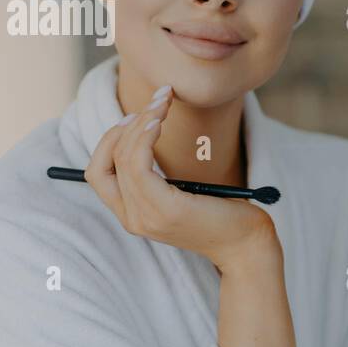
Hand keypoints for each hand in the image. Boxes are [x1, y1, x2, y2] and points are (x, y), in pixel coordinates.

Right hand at [85, 86, 275, 271]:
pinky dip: (144, 139)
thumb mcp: (184, 195)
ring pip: (122, 158)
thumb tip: (147, 133)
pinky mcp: (166, 210)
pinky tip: (158, 122)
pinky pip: (138, 166)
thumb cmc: (223, 215)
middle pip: (105, 162)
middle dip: (126, 125)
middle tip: (155, 101)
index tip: (134, 117)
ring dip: (140, 123)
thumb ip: (161, 179)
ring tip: (161, 104)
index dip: (110, 141)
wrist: (247, 245)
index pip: (99, 174)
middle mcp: (132, 219)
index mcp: (134, 215)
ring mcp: (146, 217)